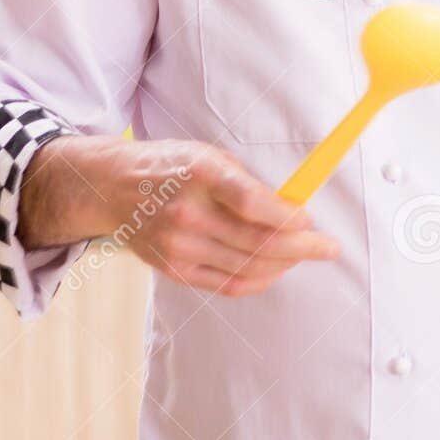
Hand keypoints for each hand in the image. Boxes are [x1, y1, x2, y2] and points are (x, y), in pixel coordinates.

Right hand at [20, 135, 340, 296]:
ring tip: (304, 255)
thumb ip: (247, 183)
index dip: (289, 217)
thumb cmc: (171, 166)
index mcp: (198, 174)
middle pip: (257, 242)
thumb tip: (294, 208)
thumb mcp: (209, 155)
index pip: (252, 203)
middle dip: (303, 248)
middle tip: (329, 248)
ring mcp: (178, 246)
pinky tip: (276, 269)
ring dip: (285, 265)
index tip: (312, 221)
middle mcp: (186, 213)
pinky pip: (228, 284)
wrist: (111, 188)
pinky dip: (260, 280)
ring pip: (248, 268)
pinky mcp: (174, 269)